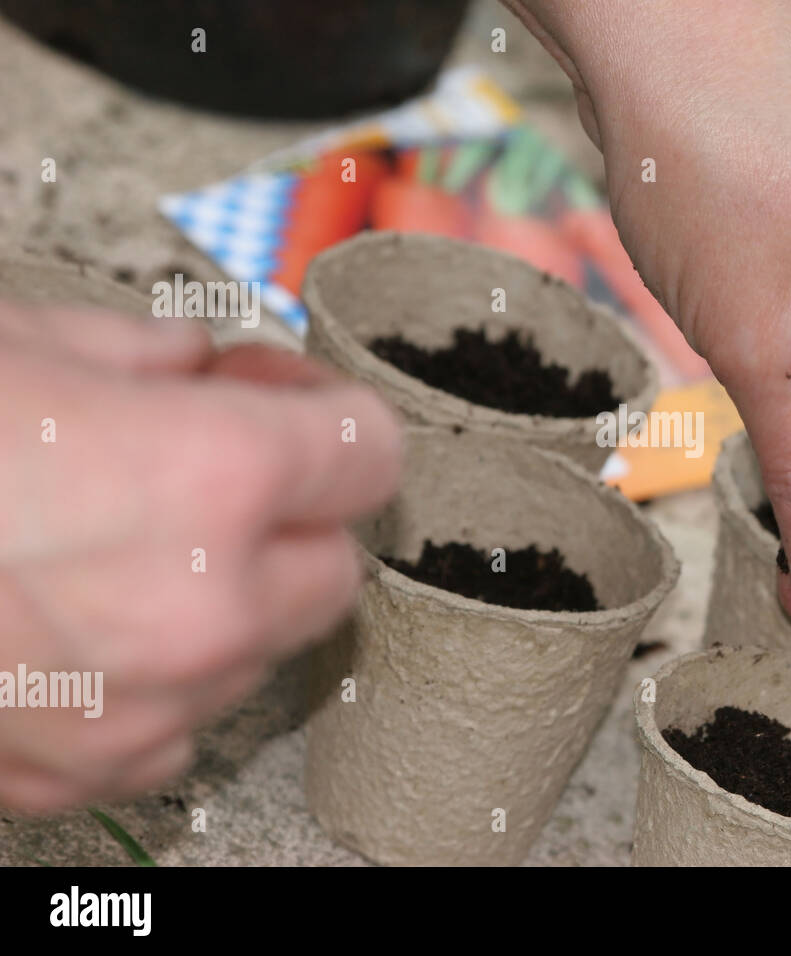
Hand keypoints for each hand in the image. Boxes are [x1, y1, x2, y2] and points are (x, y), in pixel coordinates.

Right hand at [0, 307, 400, 810]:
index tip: (288, 398)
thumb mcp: (18, 345)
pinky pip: (180, 722)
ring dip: (230, 596)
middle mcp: (202, 608)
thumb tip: (200, 363)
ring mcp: (145, 707)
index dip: (330, 412)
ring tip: (125, 544)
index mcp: (209, 478)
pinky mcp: (82, 771)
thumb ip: (145, 353)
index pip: (369, 450)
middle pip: (336, 564)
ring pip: (265, 649)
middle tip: (222, 467)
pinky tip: (83, 623)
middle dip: (295, 512)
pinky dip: (160, 675)